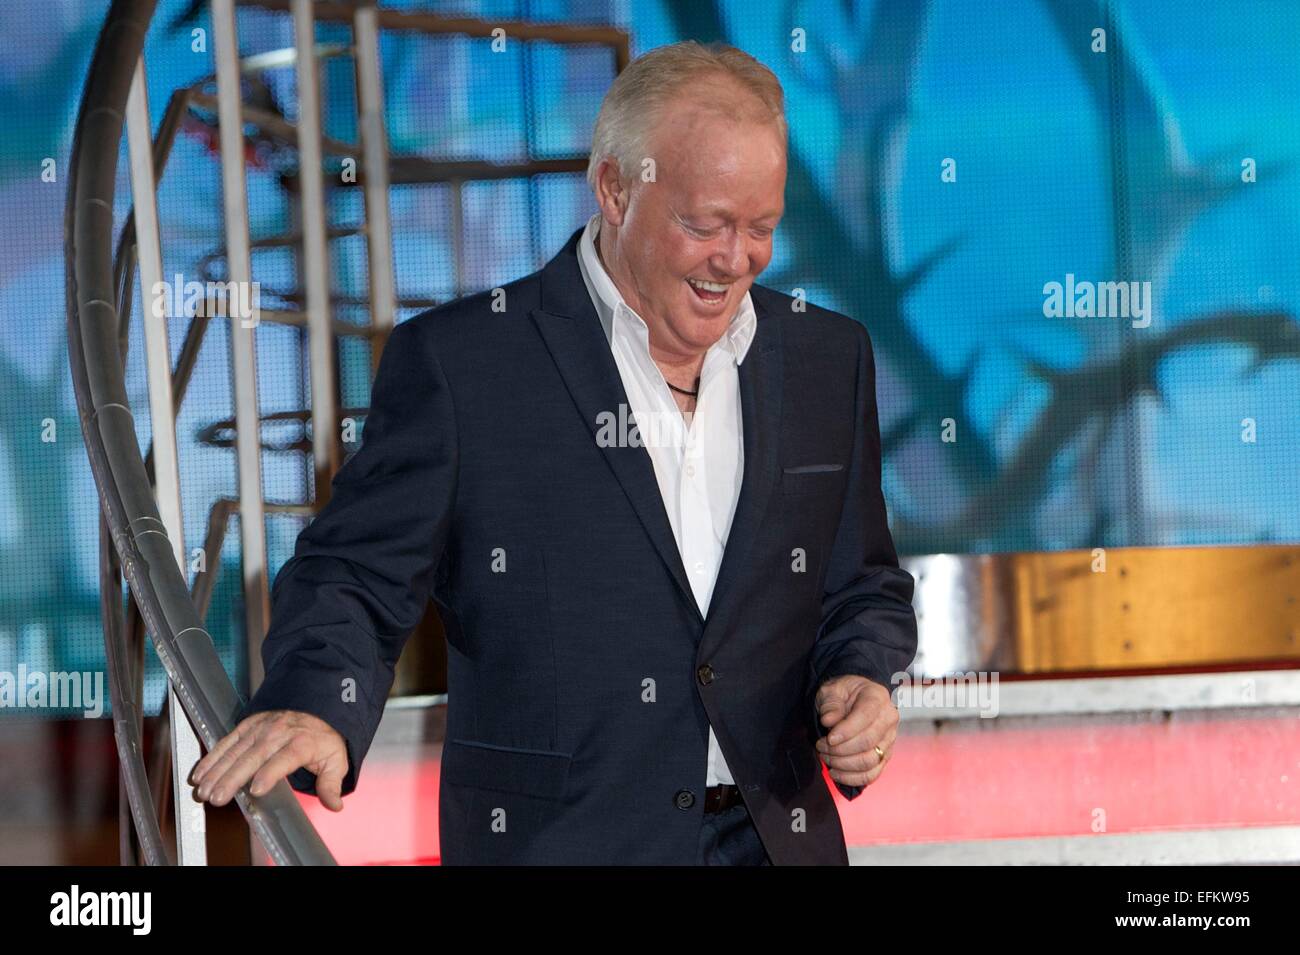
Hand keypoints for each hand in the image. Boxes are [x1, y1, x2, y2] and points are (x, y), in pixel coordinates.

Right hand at [190, 710, 348, 811]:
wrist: (318, 707)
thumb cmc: (324, 737)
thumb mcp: (336, 759)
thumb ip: (331, 784)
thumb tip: (335, 806)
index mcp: (302, 743)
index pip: (284, 758)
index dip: (270, 773)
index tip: (256, 789)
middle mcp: (279, 733)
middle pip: (254, 756)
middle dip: (233, 777)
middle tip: (218, 797)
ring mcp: (262, 727)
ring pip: (236, 750)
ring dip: (217, 770)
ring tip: (204, 789)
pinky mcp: (249, 724)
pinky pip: (228, 741)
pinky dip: (213, 756)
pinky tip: (201, 772)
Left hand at [814, 675, 897, 788]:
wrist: (854, 700)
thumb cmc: (843, 694)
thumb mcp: (832, 690)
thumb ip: (831, 703)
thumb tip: (829, 721)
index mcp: (877, 697)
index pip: (865, 717)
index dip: (846, 731)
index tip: (829, 738)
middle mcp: (889, 719)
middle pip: (868, 742)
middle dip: (840, 749)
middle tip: (821, 747)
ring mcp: (889, 739)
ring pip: (870, 760)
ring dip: (844, 764)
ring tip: (826, 757)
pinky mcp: (885, 756)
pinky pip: (872, 774)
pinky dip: (853, 778)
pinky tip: (835, 773)